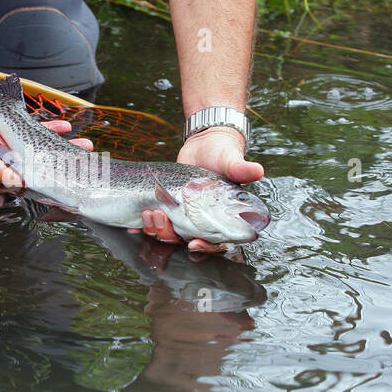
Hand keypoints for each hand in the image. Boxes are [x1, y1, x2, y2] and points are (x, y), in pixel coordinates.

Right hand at [0, 84, 91, 184]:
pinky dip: (48, 128)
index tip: (66, 180)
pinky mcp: (6, 128)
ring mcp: (6, 142)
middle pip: (39, 164)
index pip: (23, 179)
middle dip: (62, 163)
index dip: (45, 181)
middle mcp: (2, 158)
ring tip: (84, 144)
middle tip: (85, 161)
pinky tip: (64, 125)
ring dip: (60, 146)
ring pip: (40, 147)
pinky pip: (31, 129)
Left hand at [138, 126, 263, 252]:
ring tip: (149, 213)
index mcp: (224, 218)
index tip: (194, 243)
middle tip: (160, 218)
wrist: (204, 144)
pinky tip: (133, 225)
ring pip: (170, 235)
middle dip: (171, 235)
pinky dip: (145, 226)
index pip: (218, 241)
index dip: (207, 247)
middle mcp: (204, 222)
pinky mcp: (169, 210)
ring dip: (157, 229)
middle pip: (188, 242)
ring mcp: (185, 217)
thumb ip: (241, 168)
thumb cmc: (222, 154)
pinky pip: (157, 224)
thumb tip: (258, 170)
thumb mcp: (230, 160)